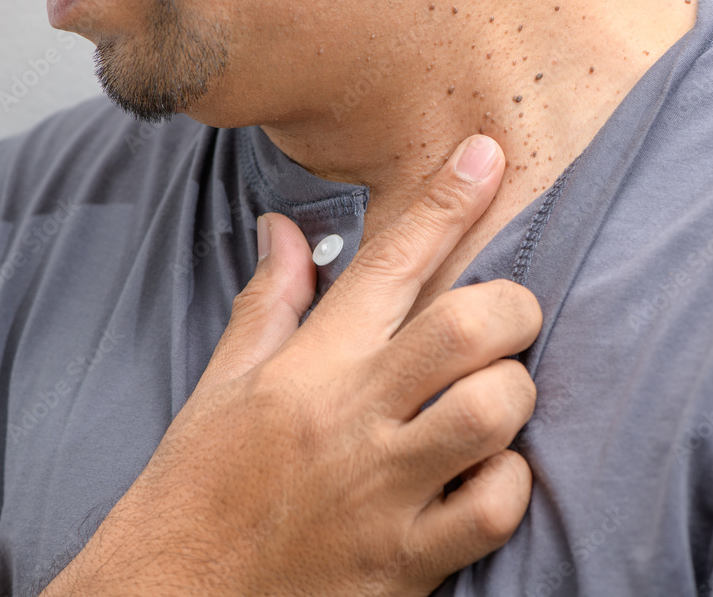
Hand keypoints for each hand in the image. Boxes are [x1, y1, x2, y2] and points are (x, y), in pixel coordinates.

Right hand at [41, 135, 542, 595]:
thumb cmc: (199, 487)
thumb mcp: (224, 384)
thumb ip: (268, 301)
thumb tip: (284, 227)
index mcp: (309, 367)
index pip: (389, 262)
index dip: (447, 199)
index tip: (485, 156)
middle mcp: (352, 419)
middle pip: (467, 328)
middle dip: (512, 308)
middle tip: (508, 319)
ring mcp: (384, 492)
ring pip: (494, 412)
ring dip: (513, 397)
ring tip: (494, 402)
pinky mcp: (408, 561)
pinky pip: (495, 509)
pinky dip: (507, 486)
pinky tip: (483, 479)